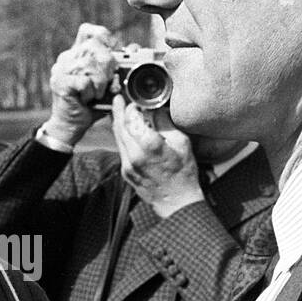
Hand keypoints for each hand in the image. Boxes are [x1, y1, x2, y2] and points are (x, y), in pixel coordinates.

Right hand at [41, 23, 117, 148]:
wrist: (72, 125)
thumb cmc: (92, 104)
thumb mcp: (109, 82)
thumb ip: (119, 65)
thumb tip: (135, 48)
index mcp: (77, 53)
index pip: (88, 31)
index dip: (104, 37)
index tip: (114, 51)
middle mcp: (67, 57)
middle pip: (94, 46)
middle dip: (108, 65)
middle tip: (107, 82)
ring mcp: (60, 68)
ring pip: (90, 64)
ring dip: (100, 83)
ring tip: (96, 94)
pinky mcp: (59, 82)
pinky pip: (84, 81)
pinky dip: (91, 93)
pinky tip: (87, 99)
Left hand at [111, 98, 203, 217]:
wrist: (176, 202)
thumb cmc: (183, 174)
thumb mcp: (182, 144)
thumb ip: (166, 124)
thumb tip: (155, 110)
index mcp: (149, 146)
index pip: (131, 119)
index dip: (131, 107)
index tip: (135, 101)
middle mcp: (134, 155)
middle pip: (119, 127)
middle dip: (118, 111)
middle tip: (118, 98)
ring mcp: (127, 165)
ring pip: (117, 138)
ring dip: (118, 123)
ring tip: (119, 110)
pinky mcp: (125, 172)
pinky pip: (121, 149)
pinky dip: (122, 136)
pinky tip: (127, 130)